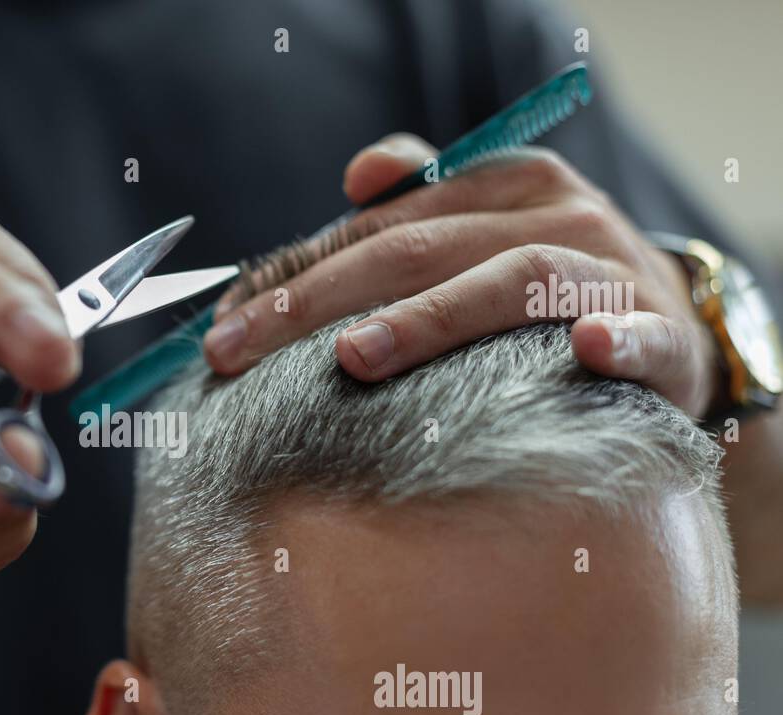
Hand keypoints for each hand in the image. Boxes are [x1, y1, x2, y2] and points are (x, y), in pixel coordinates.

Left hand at [206, 134, 718, 416]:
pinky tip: (579, 349)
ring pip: (508, 283)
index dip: (296, 270)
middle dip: (315, 301)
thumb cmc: (550, 284)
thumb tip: (357, 173)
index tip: (226, 318)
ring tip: (353, 355)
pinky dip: (610, 339)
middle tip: (236, 350)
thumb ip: (420, 200)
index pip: (378, 225)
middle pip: (417, 251)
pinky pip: (634, 335)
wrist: (674, 331)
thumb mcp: (487, 229)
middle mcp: (556, 216)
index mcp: (504, 185)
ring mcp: (610, 275)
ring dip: (429, 319)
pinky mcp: (658, 338)